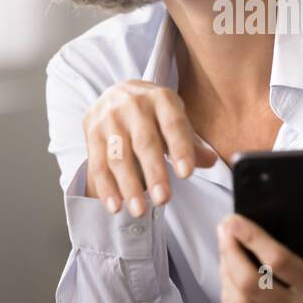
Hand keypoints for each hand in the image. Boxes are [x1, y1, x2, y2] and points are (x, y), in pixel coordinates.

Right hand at [82, 79, 217, 216]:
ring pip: (118, 156)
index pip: (173, 125)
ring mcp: (110, 119)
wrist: (117, 92)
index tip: (186, 174)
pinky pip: (98, 164)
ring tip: (139, 210)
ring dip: (128, 186)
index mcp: (161, 99)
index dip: (180, 149)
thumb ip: (190, 143)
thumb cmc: (153, 113)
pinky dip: (106, 188)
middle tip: (163, 200)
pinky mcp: (92, 132)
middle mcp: (134, 105)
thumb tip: (210, 161)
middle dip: (154, 173)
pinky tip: (115, 206)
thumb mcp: (175, 119)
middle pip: (144, 143)